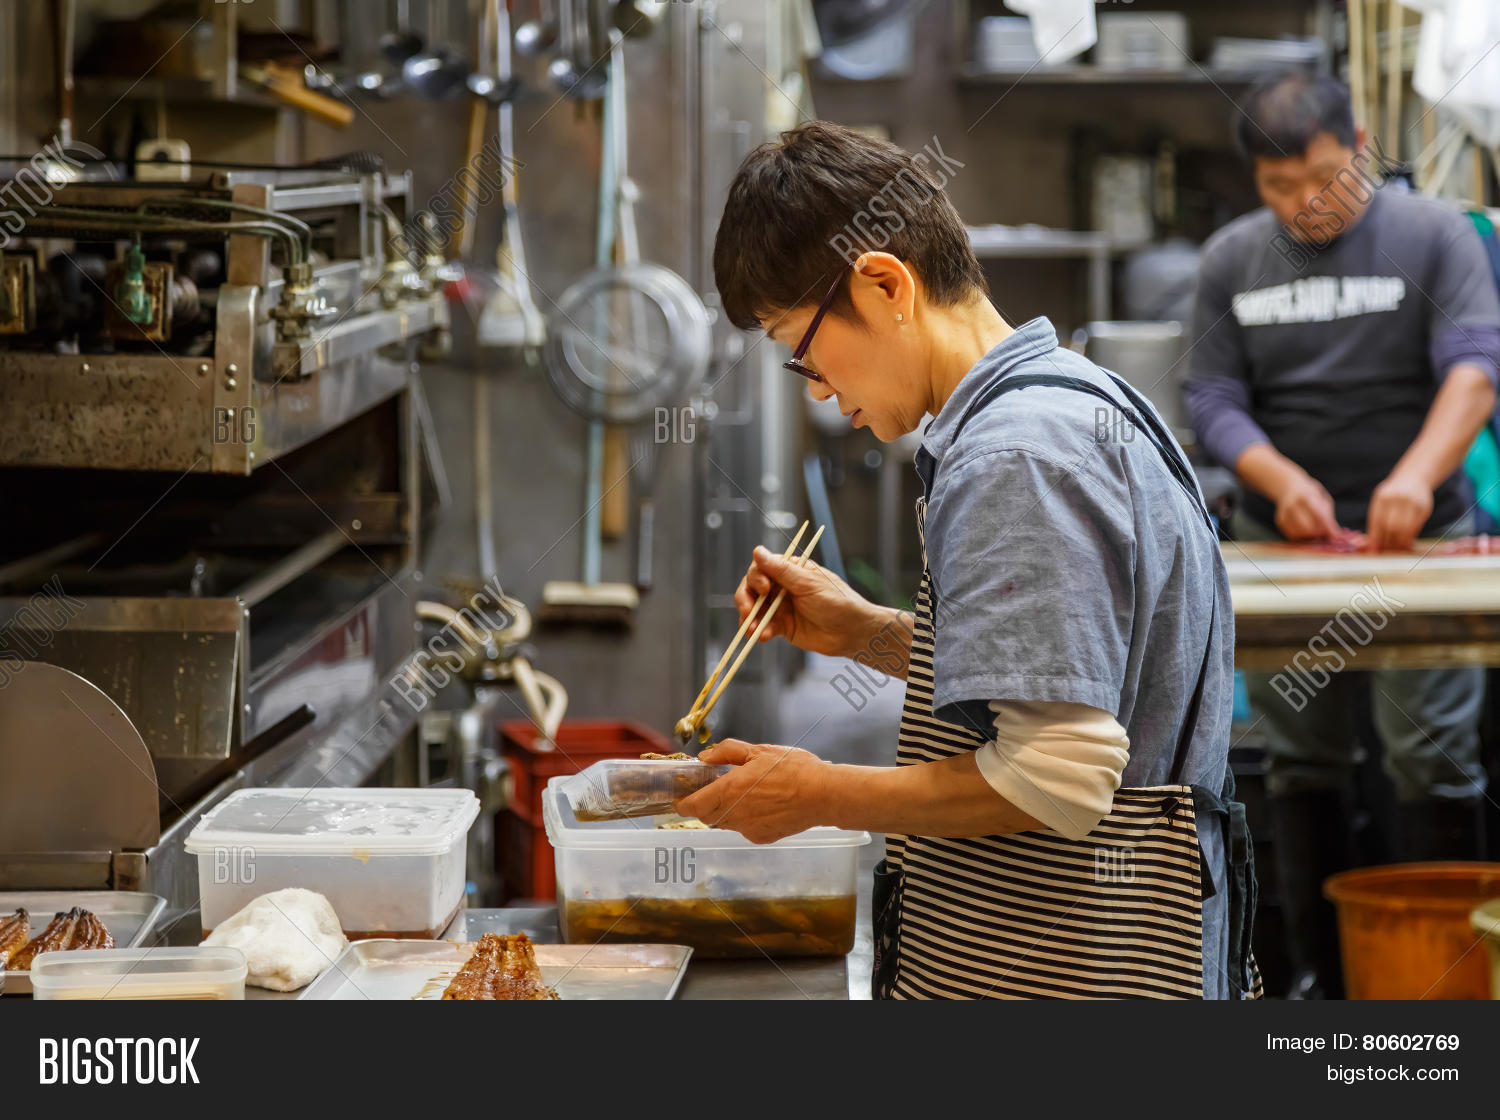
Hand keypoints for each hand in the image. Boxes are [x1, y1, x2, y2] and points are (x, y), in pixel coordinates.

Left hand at [676, 740, 832, 843]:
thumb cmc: (794, 769)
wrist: (823, 795)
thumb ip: (728, 752)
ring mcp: (748, 829)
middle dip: (704, 804)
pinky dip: (746, 818)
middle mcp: (735, 814)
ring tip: (744, 793)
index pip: (692, 806)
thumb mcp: (759, 751)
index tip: (681, 796)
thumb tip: (706, 757)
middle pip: (706, 815)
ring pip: (725, 822)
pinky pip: (745, 828)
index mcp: (730, 790)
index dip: (682, 803)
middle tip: (713, 788)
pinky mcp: (762, 837)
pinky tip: (763, 805)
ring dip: (725, 810)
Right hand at [735, 545, 875, 656]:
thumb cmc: (836, 601)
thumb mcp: (808, 584)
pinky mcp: (782, 626)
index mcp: (789, 570)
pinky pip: (763, 627)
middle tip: (748, 612)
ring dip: (750, 620)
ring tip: (754, 631)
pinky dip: (760, 631)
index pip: (761, 568)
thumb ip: (781, 571)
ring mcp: (780, 607)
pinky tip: (764, 637)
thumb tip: (757, 551)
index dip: (756, 577)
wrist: (851, 632)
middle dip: (746, 600)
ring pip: (754, 610)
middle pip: (752, 589)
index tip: (764, 589)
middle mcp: (781, 587)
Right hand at [1274, 473, 1340, 540]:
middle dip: (1319, 533)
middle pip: (1308, 528)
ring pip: (1299, 534)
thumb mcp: (1323, 499)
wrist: (1289, 487)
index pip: (1319, 515)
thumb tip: (1335, 536)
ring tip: (1316, 530)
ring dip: (1310, 536)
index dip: (1328, 527)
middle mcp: (1292, 504)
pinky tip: (1305, 529)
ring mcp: (1284, 513)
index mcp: (1306, 496)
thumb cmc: (1311, 495)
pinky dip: (1301, 536)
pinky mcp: (1279, 521)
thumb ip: (1328, 516)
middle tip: (1325, 532)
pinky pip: (1292, 535)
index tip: (1336, 536)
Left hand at [1367, 470, 1432, 550]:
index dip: (1375, 538)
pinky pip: (1416, 527)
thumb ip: (1376, 519)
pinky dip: (1410, 537)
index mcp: (1382, 497)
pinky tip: (1406, 543)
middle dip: (1387, 542)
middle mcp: (1398, 498)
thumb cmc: (1392, 493)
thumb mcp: (1381, 500)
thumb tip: (1371, 543)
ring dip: (1399, 543)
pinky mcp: (1424, 508)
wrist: (1414, 478)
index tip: (1373, 550)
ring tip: (1395, 550)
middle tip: (1385, 552)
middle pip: (1391, 527)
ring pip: (1405, 529)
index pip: (1377, 521)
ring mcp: (1412, 503)